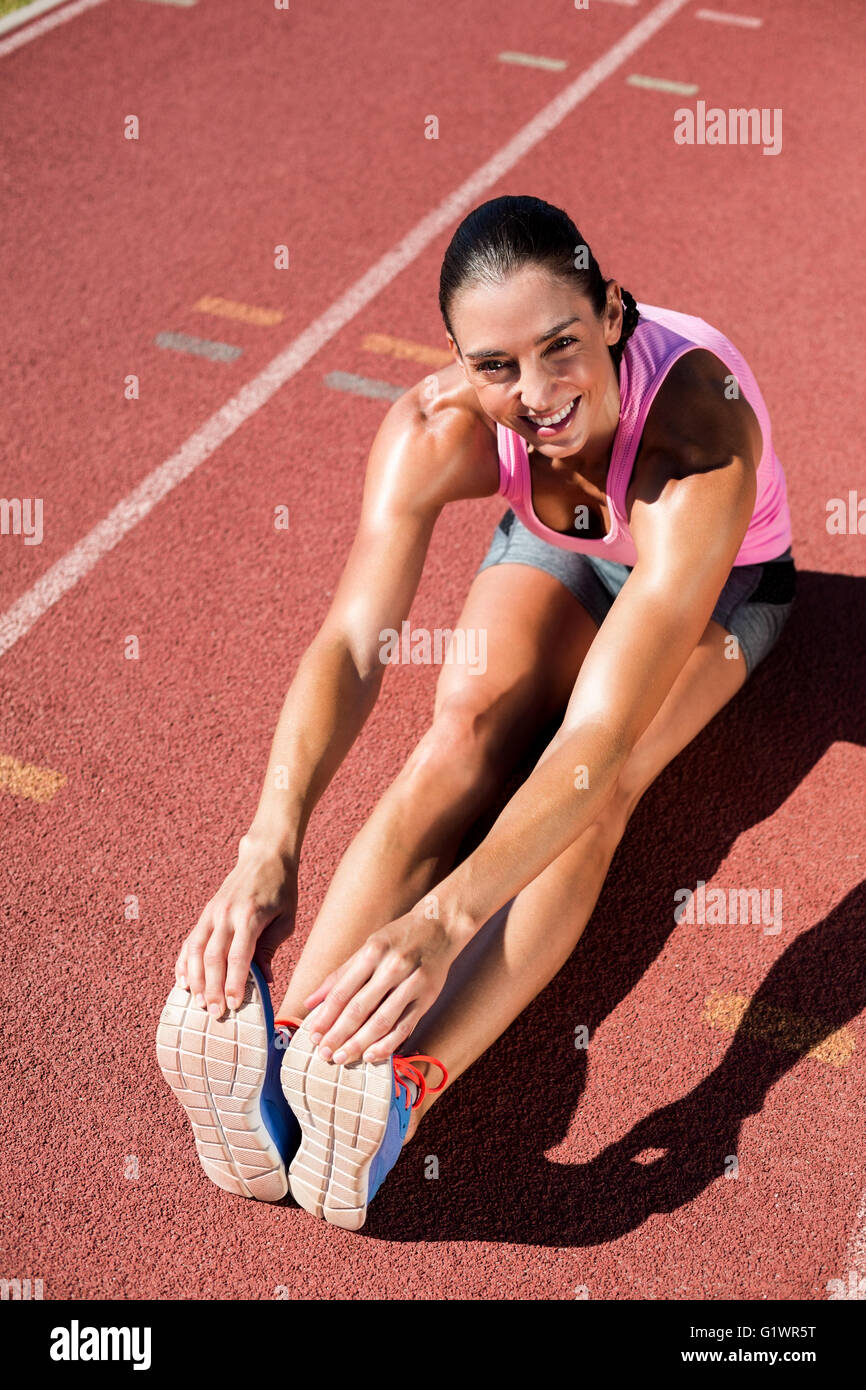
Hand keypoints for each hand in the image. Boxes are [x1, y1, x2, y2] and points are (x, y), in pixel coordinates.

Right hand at [175, 835, 297, 1015]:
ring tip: (198, 1003)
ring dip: (195, 979)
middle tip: (215, 1013)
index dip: (236, 983)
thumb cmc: (281, 889)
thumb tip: (263, 981)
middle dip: (213, 988)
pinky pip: (190, 941)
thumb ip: (270, 948)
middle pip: (213, 957)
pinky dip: (184, 963)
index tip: (235, 1005)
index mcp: (250, 915)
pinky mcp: (205, 913)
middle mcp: (226, 914)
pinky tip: (183, 982)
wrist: (264, 856)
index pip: (239, 956)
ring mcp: (212, 913)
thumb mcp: (286, 918)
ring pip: (195, 950)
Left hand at [302, 908, 455, 1063]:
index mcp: (373, 952)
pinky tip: (371, 1056)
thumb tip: (309, 1001)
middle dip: (338, 1034)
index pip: (343, 991)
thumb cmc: (398, 938)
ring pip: (382, 1020)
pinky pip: (405, 1026)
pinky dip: (387, 1044)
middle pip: (360, 1008)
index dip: (326, 1016)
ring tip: (342, 1058)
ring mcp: (412, 983)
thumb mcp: (367, 948)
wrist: (440, 927)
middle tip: (323, 1053)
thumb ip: (339, 975)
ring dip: (359, 1043)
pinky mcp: (427, 997)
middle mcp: (392, 967)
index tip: (313, 1035)